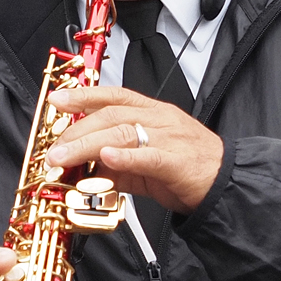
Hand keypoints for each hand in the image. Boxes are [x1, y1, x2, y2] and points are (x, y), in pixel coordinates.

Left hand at [43, 86, 224, 214]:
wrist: (227, 184)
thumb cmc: (188, 169)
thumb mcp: (146, 162)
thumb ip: (116, 163)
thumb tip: (84, 168)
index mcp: (153, 113)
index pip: (114, 96)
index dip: (83, 96)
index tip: (57, 100)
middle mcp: (160, 120)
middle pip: (111, 115)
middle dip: (76, 130)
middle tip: (53, 149)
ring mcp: (170, 138)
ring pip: (123, 132)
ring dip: (88, 144)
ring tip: (64, 157)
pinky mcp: (177, 162)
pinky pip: (149, 155)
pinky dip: (125, 156)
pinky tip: (106, 157)